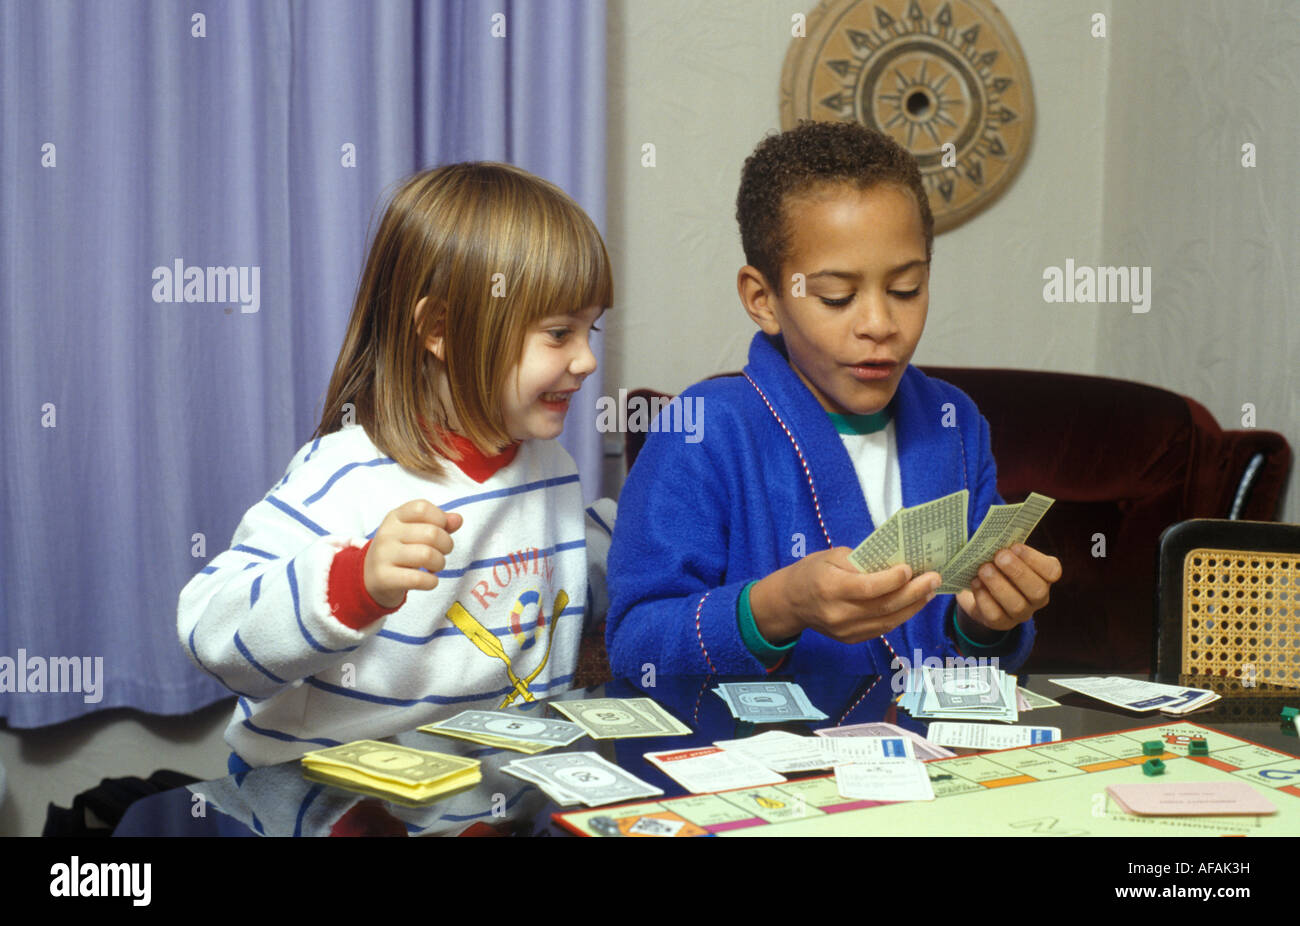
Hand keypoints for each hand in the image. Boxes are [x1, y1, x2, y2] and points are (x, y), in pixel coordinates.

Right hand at [364, 500, 462, 608]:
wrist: (370, 577)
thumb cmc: (400, 550)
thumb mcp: (415, 531)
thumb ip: (439, 523)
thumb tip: (457, 519)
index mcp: (395, 517)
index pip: (422, 508)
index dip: (440, 518)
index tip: (441, 530)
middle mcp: (387, 533)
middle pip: (431, 533)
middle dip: (446, 545)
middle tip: (441, 552)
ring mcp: (383, 555)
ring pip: (427, 555)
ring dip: (440, 564)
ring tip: (434, 566)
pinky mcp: (384, 578)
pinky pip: (418, 579)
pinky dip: (431, 582)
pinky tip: (429, 580)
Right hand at [749, 548, 940, 645]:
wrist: (791, 602)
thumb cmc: (812, 572)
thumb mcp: (830, 556)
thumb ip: (860, 561)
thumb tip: (894, 562)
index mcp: (830, 588)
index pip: (867, 587)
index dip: (892, 579)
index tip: (910, 568)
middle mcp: (838, 614)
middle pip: (883, 606)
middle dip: (913, 592)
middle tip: (934, 578)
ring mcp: (845, 631)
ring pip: (888, 621)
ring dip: (913, 606)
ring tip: (929, 591)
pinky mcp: (851, 639)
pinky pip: (882, 629)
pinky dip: (900, 616)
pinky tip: (913, 603)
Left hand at [954, 543, 1061, 636]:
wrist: (979, 591)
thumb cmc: (996, 566)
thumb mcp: (1003, 554)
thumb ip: (1005, 546)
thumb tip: (993, 535)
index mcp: (1043, 576)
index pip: (1052, 571)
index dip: (1034, 559)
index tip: (1015, 546)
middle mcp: (1037, 597)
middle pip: (1037, 590)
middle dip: (1017, 572)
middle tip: (999, 556)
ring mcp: (1021, 613)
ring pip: (1016, 605)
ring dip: (999, 585)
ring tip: (983, 569)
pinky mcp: (1001, 623)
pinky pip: (995, 615)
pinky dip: (984, 598)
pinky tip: (975, 584)